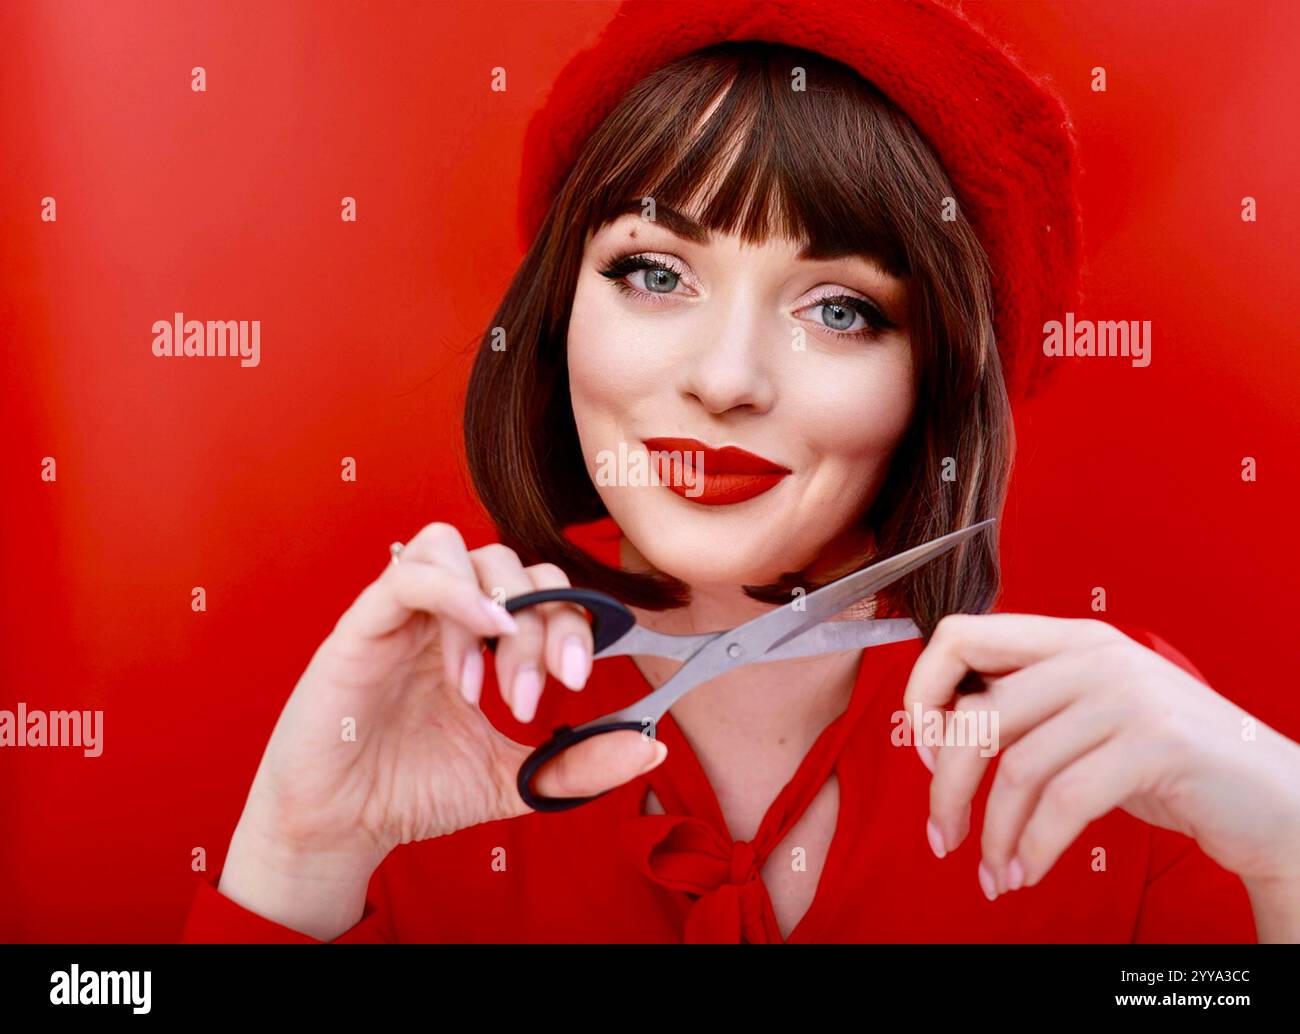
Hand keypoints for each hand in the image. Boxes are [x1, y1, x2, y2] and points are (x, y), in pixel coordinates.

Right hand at [220, 521, 664, 938]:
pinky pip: (411, 572)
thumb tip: (649, 746)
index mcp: (482, 639)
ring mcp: (404, 613)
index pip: (544, 591)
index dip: (573, 620)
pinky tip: (479, 637)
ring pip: (467, 549)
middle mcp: (447, 615)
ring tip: (492, 686)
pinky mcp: (362, 624)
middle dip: (545, 622)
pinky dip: (455, 591)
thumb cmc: (413, 792)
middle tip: (540, 692)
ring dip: (498, 608)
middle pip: (516, 567)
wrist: (338, 829)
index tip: (578, 680)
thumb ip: (578, 764)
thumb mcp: (513, 780)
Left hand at [902, 614, 1299, 911]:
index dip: (923, 693)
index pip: (959, 635)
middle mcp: (1093, 654)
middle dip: (944, 787)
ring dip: (993, 835)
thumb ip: (1024, 710)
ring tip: (994, 872)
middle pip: (976, 716)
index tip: (924, 751)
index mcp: (1067, 638)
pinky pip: (1063, 803)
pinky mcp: (1155, 743)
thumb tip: (935, 735)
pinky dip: (1033, 848)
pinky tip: (1026, 873)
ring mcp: (1127, 693)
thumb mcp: (1086, 718)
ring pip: (1016, 767)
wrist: (1272, 798)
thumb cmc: (1166, 764)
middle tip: (942, 836)